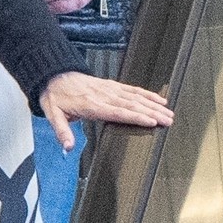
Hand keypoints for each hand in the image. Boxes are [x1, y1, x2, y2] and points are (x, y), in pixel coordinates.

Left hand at [40, 71, 174, 151]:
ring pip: (136, 97)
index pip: (118, 112)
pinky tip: (159, 99)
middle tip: (167, 121)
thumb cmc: (55, 96)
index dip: (136, 117)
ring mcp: (110, 89)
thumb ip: (62, 132)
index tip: (151, 122)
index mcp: (92, 105)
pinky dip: (147, 94)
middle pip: (132, 105)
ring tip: (168, 112)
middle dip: (152, 113)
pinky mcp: (112, 85)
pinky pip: (132, 89)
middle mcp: (104, 96)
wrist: (54, 75)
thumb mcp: (53, 115)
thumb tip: (67, 147)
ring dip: (153, 105)